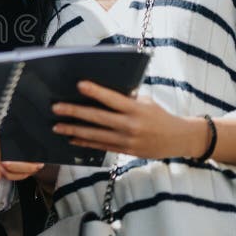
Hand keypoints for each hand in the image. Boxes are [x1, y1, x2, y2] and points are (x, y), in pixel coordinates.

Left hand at [51, 80, 207, 159]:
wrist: (178, 139)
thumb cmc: (159, 115)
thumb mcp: (146, 102)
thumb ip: (126, 99)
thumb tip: (100, 93)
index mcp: (136, 109)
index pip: (112, 99)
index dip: (95, 91)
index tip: (79, 85)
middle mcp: (130, 125)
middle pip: (98, 118)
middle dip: (75, 112)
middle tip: (56, 108)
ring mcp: (127, 140)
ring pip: (95, 135)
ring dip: (74, 130)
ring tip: (57, 126)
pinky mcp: (125, 151)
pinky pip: (100, 146)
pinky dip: (84, 142)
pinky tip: (71, 138)